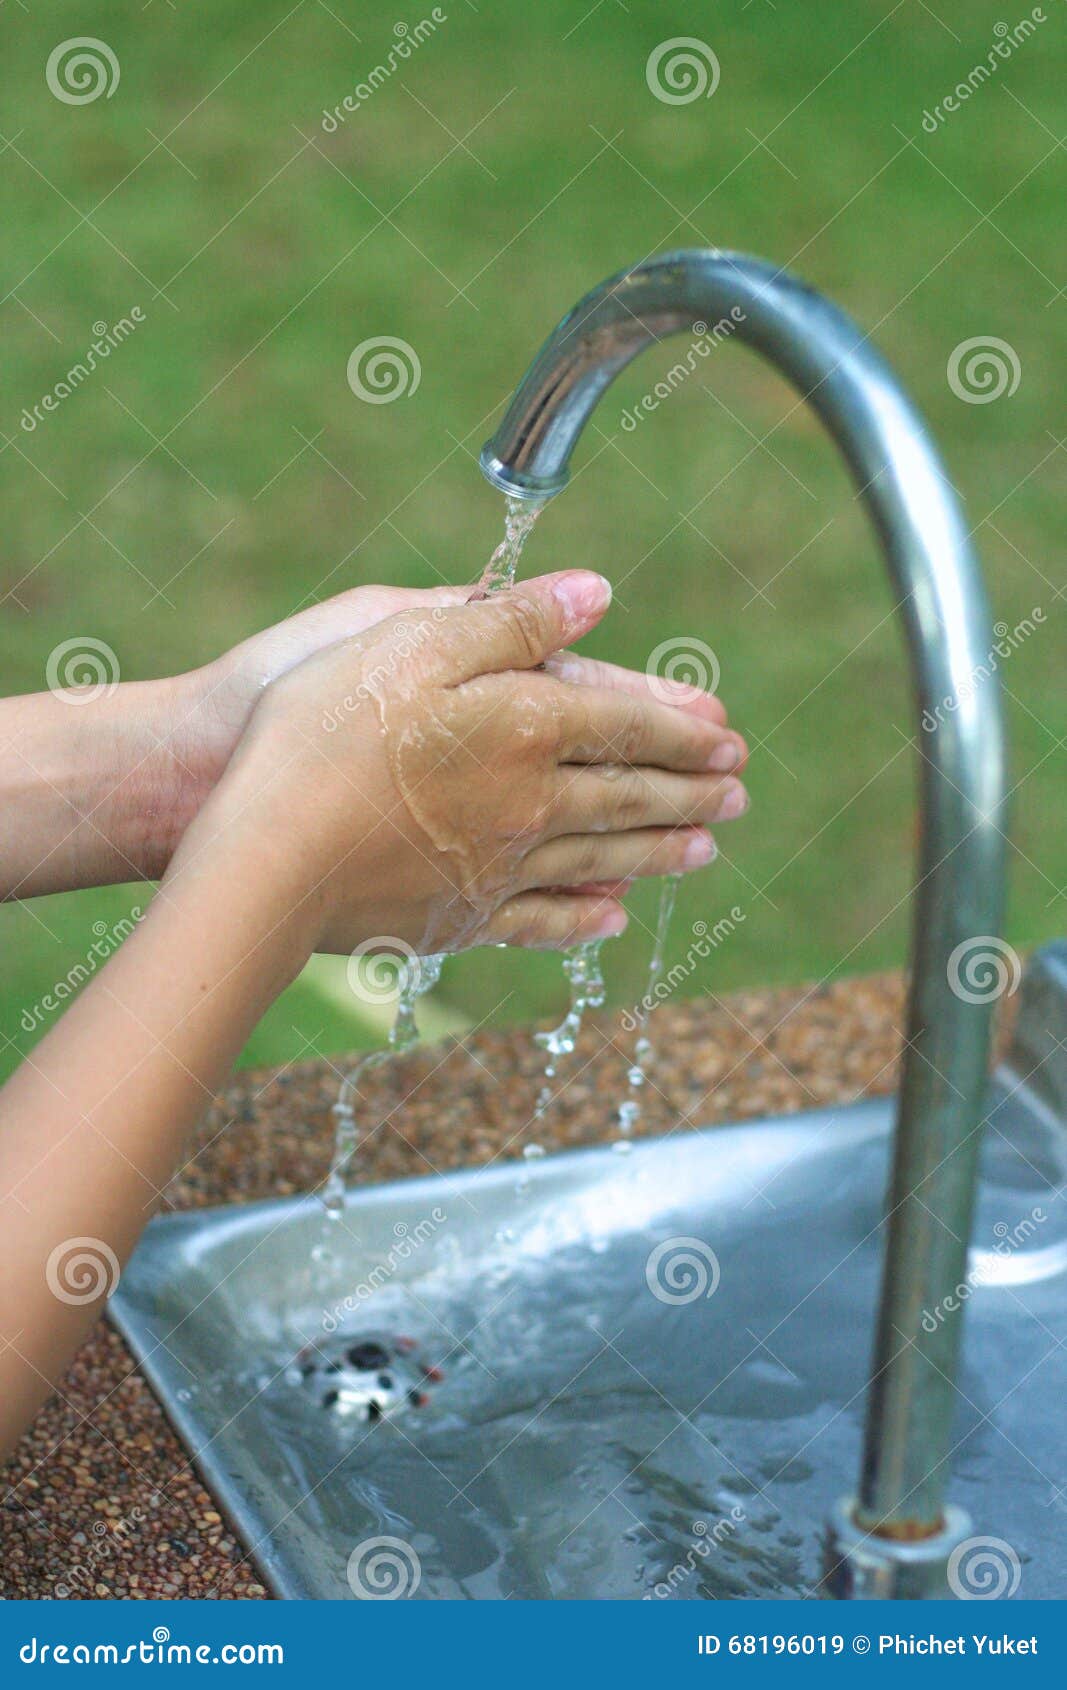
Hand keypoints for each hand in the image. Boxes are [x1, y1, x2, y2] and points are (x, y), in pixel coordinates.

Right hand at [167, 571, 748, 958]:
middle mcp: (528, 804)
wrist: (262, 855)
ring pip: (602, 858)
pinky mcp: (458, 917)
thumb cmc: (321, 733)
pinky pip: (543, 919)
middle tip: (737, 793)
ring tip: (706, 851)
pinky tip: (612, 917)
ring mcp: (497, 869)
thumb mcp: (411, 641)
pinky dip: (586, 916)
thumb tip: (596, 593)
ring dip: (661, 851)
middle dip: (689, 792)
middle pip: (628, 795)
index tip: (729, 735)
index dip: (681, 727)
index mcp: (524, 727)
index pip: (625, 724)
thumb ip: (511, 620)